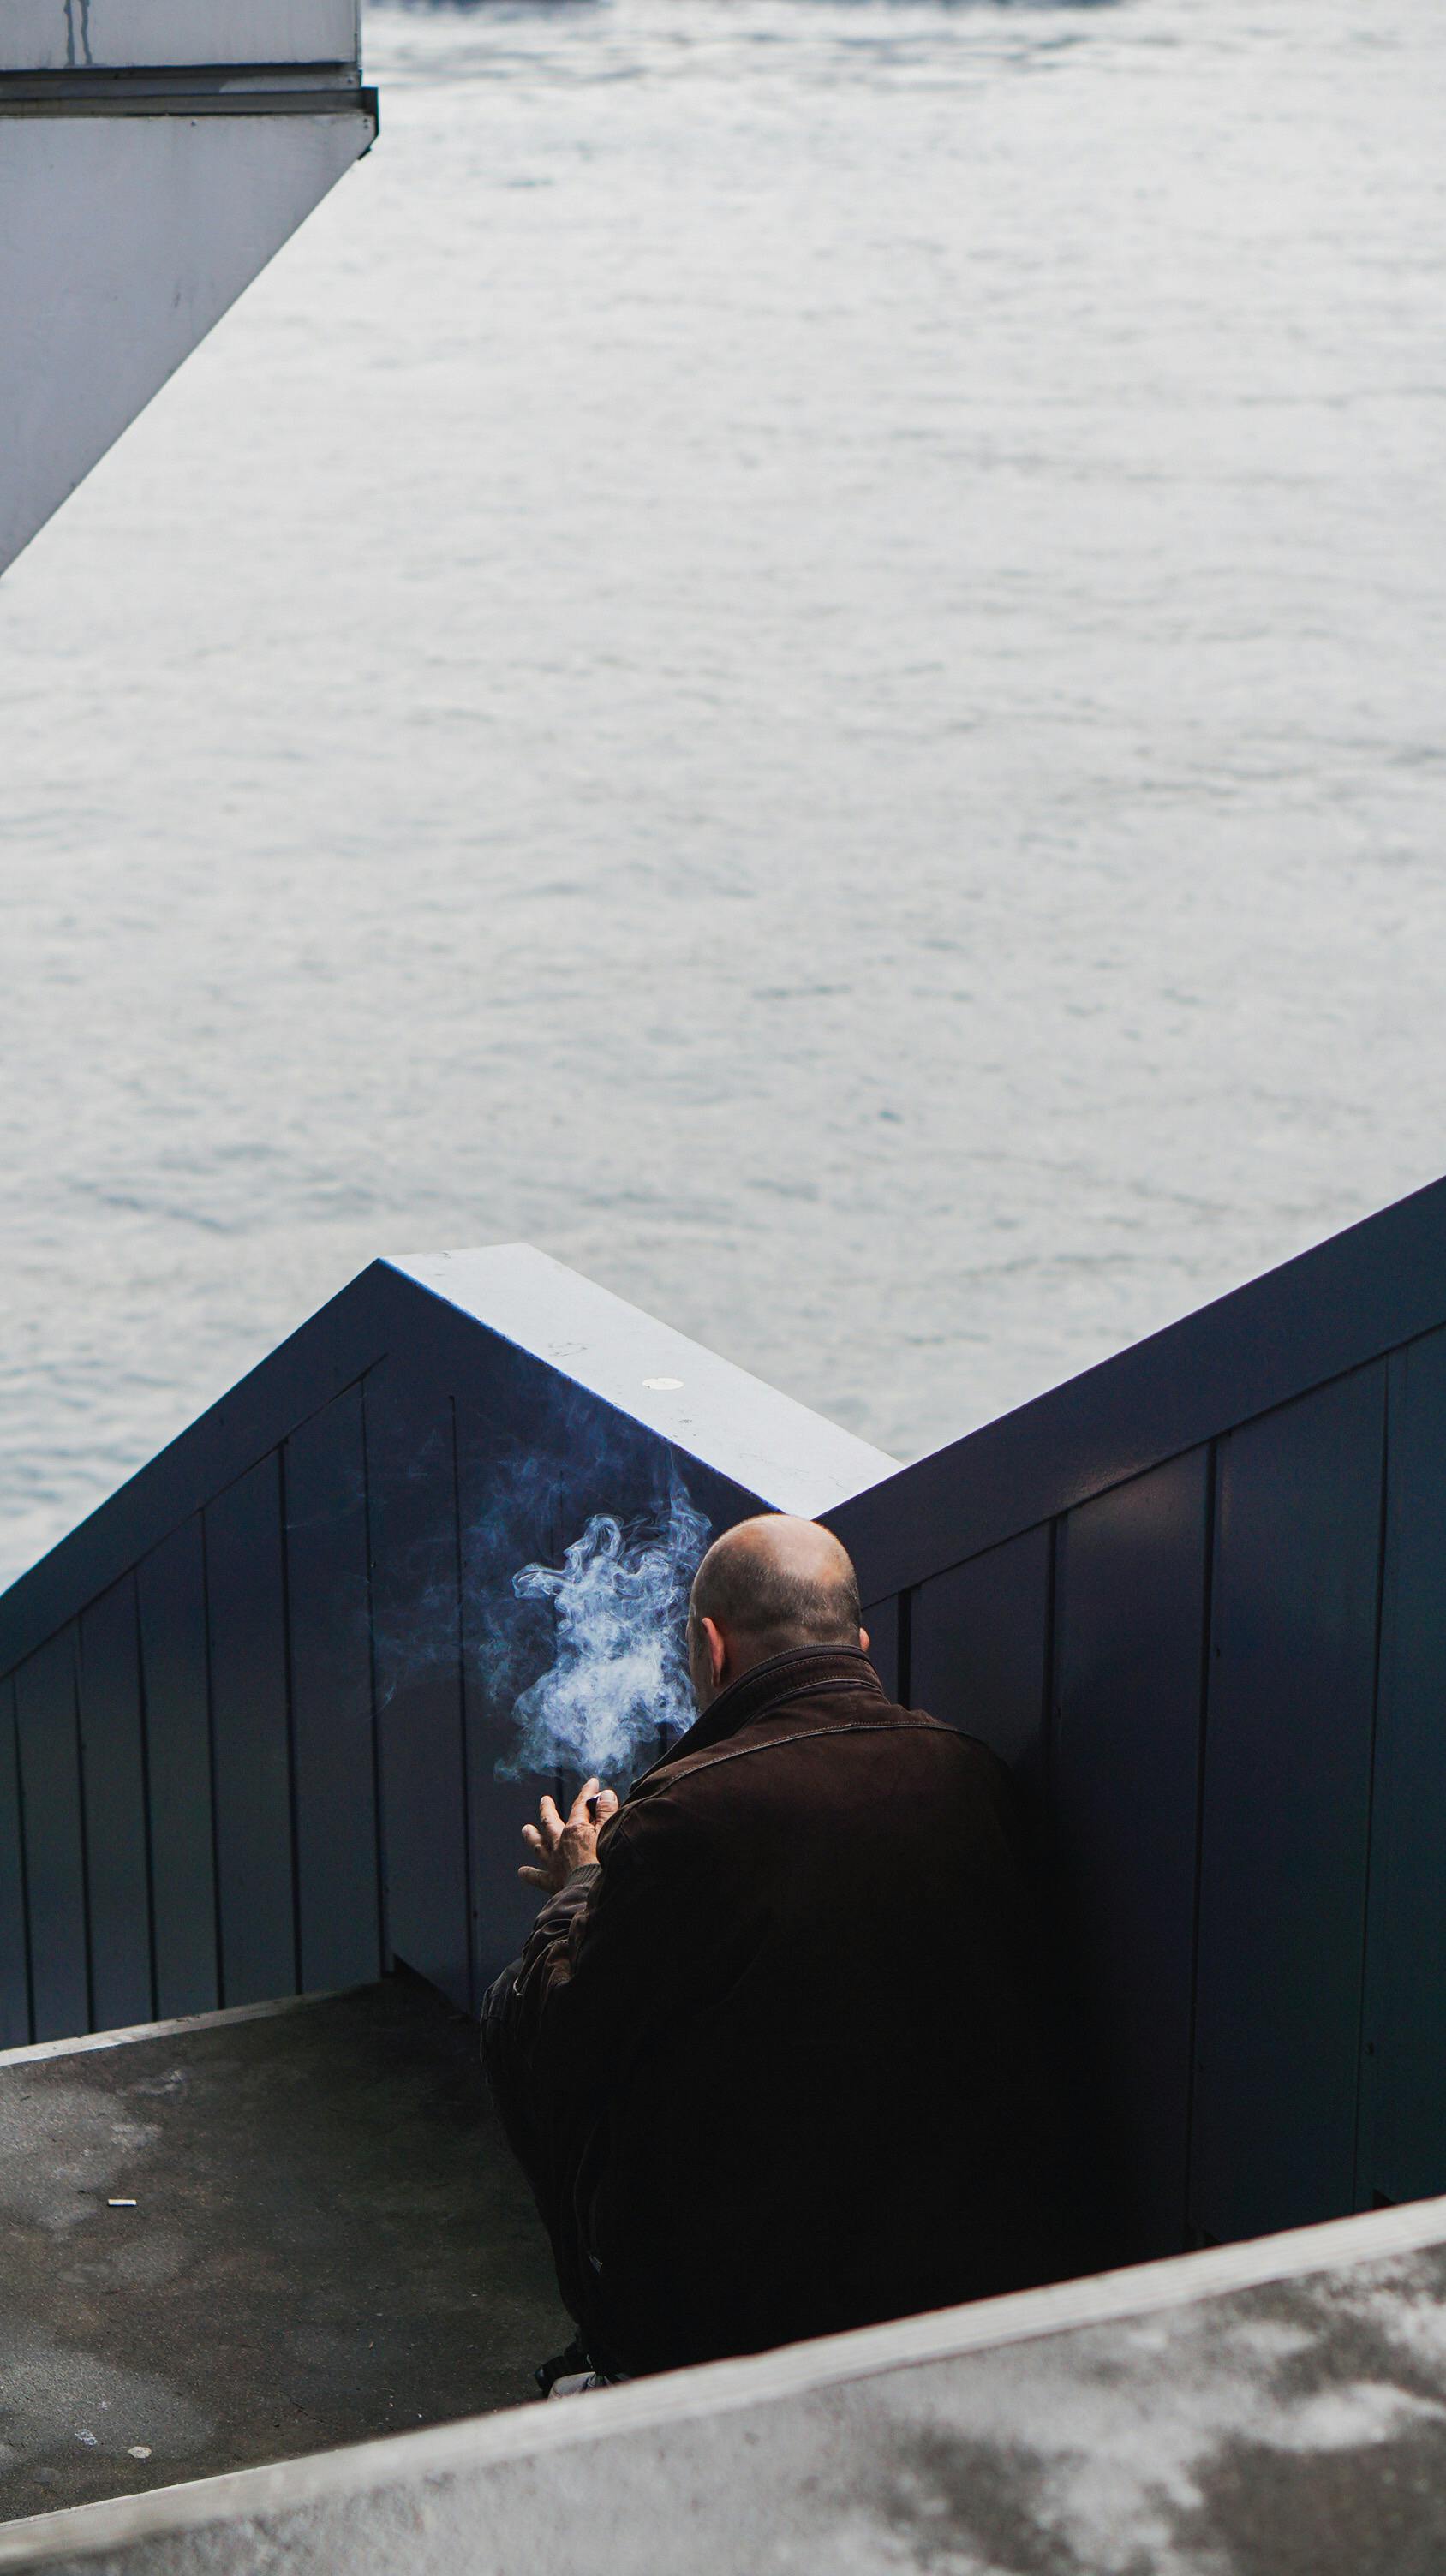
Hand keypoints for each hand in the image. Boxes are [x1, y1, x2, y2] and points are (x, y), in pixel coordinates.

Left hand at [519, 1778, 619, 1895]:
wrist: (594, 1892)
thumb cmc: (607, 1861)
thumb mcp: (611, 1831)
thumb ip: (607, 1811)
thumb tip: (605, 1794)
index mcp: (575, 1829)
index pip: (580, 1805)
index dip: (587, 1793)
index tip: (592, 1783)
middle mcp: (560, 1843)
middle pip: (550, 1822)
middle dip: (547, 1810)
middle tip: (544, 1800)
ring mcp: (554, 1862)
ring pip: (538, 1845)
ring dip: (532, 1836)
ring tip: (525, 1829)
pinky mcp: (553, 1881)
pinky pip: (537, 1877)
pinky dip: (530, 1874)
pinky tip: (522, 1872)